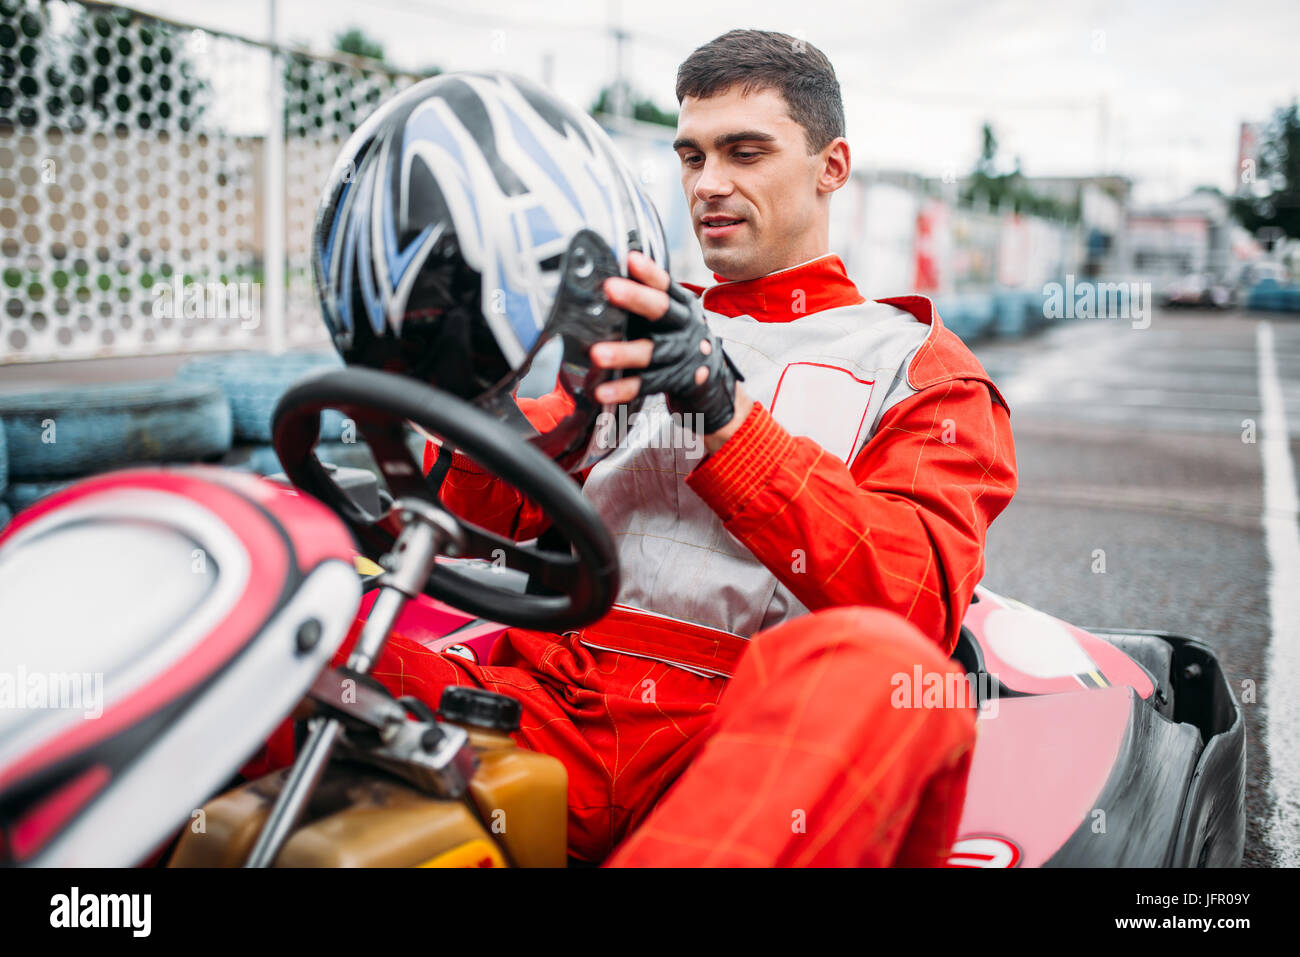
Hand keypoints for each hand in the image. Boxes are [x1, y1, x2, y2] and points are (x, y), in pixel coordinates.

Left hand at [593, 251, 751, 451]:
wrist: (709, 376)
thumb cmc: (675, 335)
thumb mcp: (669, 312)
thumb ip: (644, 296)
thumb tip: (605, 268)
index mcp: (681, 304)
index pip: (665, 284)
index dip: (649, 271)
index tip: (630, 258)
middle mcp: (683, 326)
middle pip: (661, 310)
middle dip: (635, 298)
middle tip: (609, 288)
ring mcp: (679, 355)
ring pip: (651, 352)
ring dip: (623, 353)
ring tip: (597, 354)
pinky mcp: (673, 381)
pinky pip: (646, 385)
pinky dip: (623, 389)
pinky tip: (602, 391)